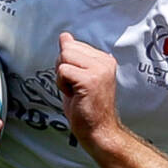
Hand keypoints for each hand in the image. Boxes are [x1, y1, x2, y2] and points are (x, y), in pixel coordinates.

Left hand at [56, 32, 122, 151]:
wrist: (98, 131)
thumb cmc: (88, 109)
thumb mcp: (78, 76)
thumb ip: (72, 56)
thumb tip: (65, 36)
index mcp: (104, 59)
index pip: (73, 45)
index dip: (67, 64)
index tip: (78, 82)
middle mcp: (105, 62)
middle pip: (67, 48)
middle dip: (63, 67)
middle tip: (75, 87)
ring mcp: (99, 70)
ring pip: (64, 57)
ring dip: (62, 77)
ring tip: (75, 91)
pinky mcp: (90, 79)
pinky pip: (62, 71)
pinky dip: (62, 85)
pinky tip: (75, 95)